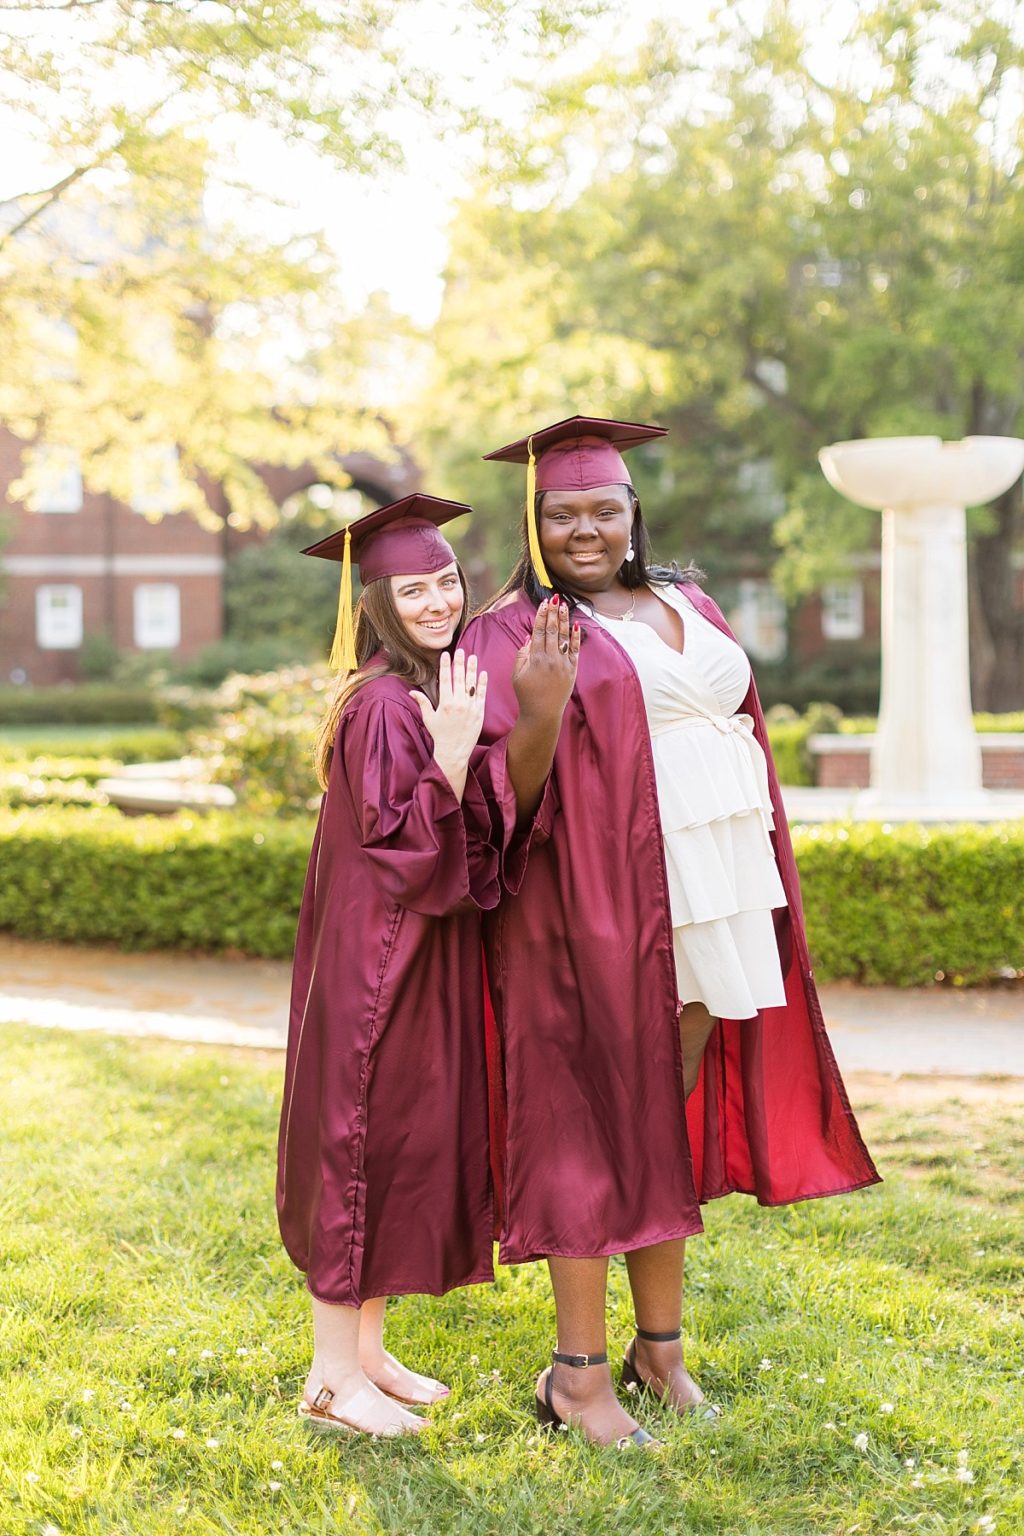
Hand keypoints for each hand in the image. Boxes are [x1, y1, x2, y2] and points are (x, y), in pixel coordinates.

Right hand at [410, 651, 487, 797]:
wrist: (454, 751)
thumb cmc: (440, 735)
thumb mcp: (429, 718)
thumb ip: (422, 703)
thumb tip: (411, 692)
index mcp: (445, 703)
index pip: (445, 679)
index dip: (445, 665)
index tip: (446, 654)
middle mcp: (458, 703)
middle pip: (459, 678)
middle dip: (459, 663)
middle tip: (461, 650)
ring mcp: (470, 707)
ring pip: (471, 684)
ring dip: (472, 669)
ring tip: (472, 657)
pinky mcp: (479, 712)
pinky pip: (482, 695)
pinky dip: (482, 683)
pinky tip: (483, 673)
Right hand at [512, 597, 580, 723]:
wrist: (542, 714)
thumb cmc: (526, 694)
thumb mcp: (517, 674)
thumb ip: (522, 654)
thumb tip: (530, 637)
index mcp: (536, 659)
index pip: (540, 631)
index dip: (542, 615)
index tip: (544, 603)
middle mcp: (551, 659)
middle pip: (553, 630)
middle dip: (554, 612)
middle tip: (555, 597)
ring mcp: (564, 664)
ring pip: (565, 637)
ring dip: (564, 620)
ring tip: (564, 605)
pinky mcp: (573, 671)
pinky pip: (575, 651)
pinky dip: (576, 638)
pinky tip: (576, 625)